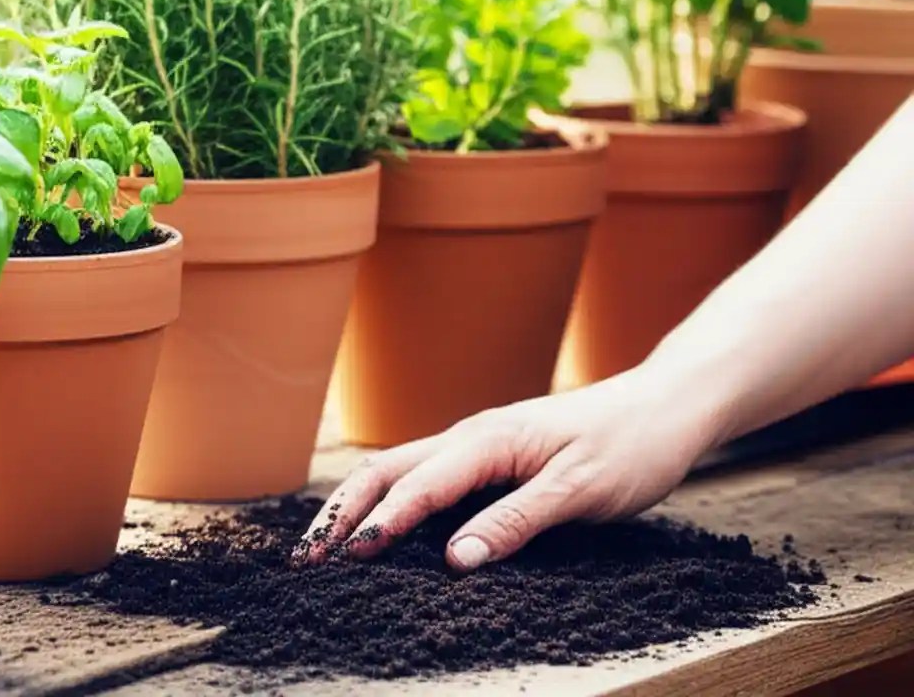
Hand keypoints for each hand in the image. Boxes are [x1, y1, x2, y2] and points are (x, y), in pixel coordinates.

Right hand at [299, 367, 729, 570]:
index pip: (418, 486)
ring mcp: (474, 444)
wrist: (664, 406)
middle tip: (305, 558)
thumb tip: (455, 561)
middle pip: (384, 470)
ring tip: (321, 545)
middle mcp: (470, 437)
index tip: (346, 560)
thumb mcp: (582, 491)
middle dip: (340, 513)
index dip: (380, 523)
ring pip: (395, 470)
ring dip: (353, 506)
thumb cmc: (630, 446)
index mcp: (489, 441)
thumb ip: (517, 522)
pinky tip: (373, 525)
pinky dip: (383, 500)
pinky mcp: (485, 457)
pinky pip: (419, 476)